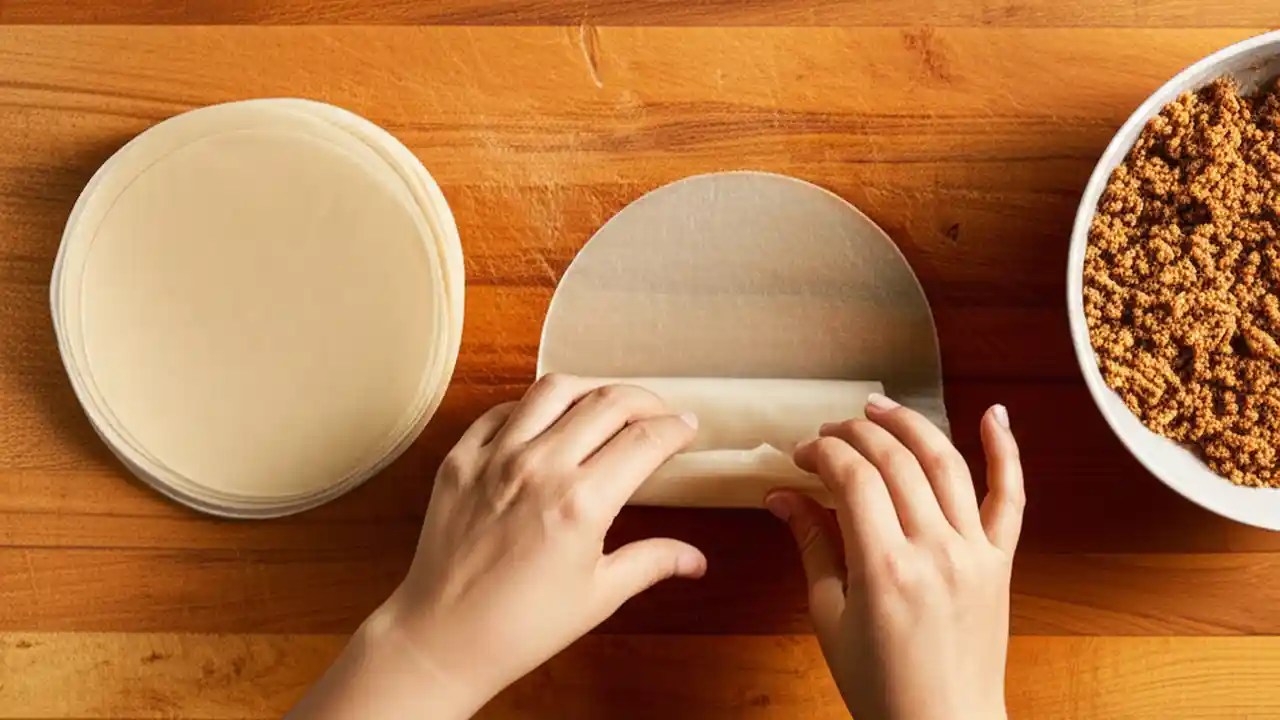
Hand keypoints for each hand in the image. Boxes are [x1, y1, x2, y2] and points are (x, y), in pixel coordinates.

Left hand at [290, 374, 705, 719]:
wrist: (441, 639)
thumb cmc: (523, 627)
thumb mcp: (599, 596)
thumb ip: (651, 563)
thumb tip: (697, 560)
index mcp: (581, 503)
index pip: (644, 441)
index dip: (675, 429)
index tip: (687, 428)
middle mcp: (539, 467)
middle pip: (607, 404)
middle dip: (645, 401)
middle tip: (659, 413)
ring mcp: (494, 458)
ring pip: (554, 390)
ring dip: (592, 389)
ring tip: (608, 403)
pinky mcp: (459, 459)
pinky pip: (502, 411)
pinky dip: (532, 405)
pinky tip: (548, 419)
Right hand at [766, 394, 1023, 719]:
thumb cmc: (880, 685)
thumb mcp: (829, 617)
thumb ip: (812, 546)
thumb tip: (781, 495)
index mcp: (885, 568)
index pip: (852, 477)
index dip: (821, 453)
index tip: (801, 454)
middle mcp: (935, 550)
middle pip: (895, 460)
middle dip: (855, 433)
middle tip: (829, 432)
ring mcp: (974, 552)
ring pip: (945, 462)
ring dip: (910, 424)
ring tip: (879, 408)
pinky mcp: (1000, 561)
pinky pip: (1010, 497)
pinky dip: (1006, 451)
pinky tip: (994, 414)